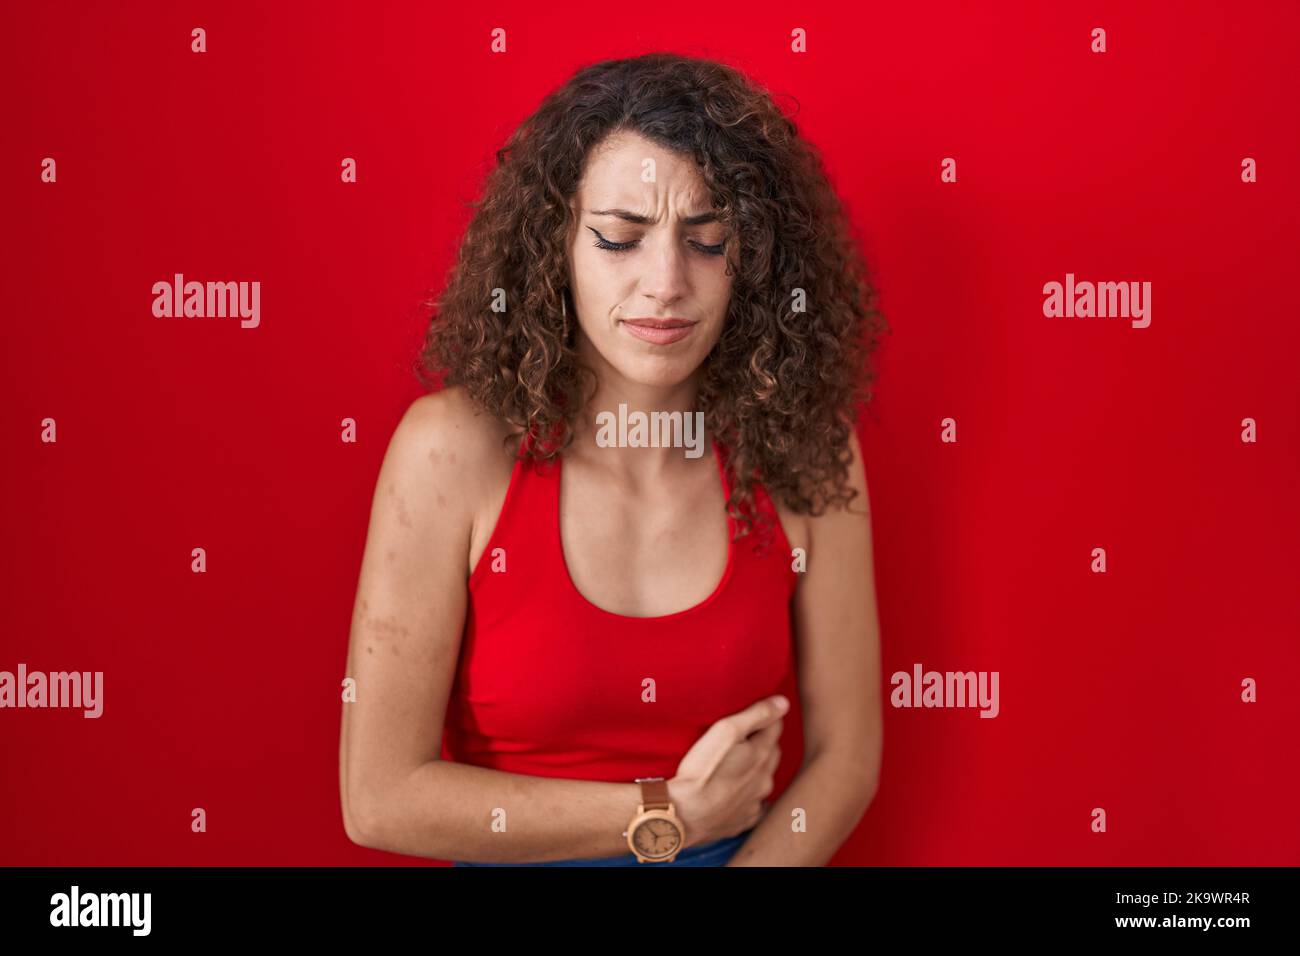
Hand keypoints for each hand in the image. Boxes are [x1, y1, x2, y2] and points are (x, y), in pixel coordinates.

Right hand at [668, 694, 786, 847]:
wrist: (684, 814)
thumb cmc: (702, 770)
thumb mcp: (726, 731)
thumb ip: (756, 715)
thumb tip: (784, 703)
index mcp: (762, 756)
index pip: (775, 728)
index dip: (765, 719)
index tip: (753, 715)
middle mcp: (764, 780)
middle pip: (771, 754)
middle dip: (762, 744)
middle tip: (742, 739)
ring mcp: (754, 803)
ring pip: (762, 781)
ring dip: (754, 772)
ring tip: (734, 766)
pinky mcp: (742, 821)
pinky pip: (751, 806)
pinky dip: (744, 797)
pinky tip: (730, 794)